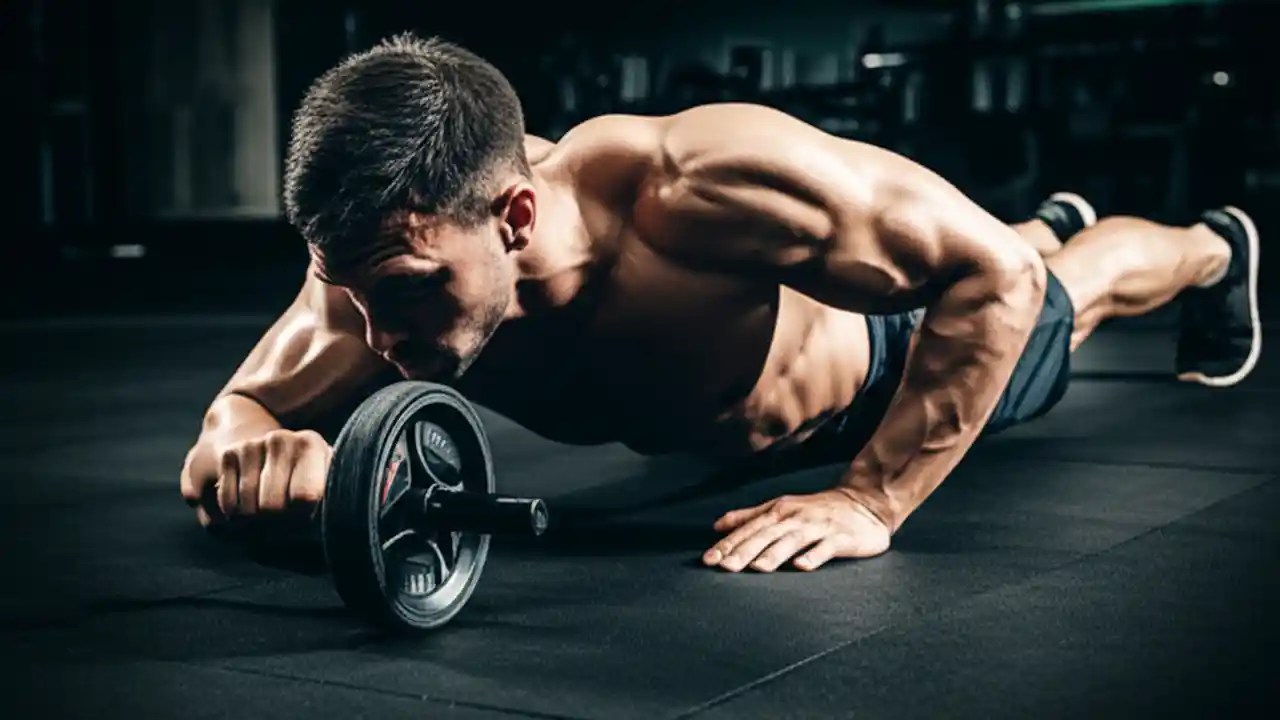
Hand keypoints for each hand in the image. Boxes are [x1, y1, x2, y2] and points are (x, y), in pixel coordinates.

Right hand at [180, 429, 331, 528]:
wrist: (279, 451)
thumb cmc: (311, 479)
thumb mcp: (328, 483)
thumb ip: (331, 497)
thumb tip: (325, 527)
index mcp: (311, 444)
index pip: (305, 497)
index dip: (303, 515)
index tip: (307, 512)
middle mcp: (280, 439)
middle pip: (271, 507)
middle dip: (278, 522)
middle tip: (286, 516)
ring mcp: (251, 445)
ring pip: (247, 509)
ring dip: (257, 521)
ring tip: (271, 514)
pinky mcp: (229, 455)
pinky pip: (228, 503)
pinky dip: (237, 516)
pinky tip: (251, 507)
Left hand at [702, 489, 890, 571]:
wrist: (864, 503)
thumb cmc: (816, 510)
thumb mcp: (781, 508)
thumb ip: (749, 517)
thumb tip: (717, 525)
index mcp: (779, 511)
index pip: (748, 529)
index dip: (728, 544)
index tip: (708, 559)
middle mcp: (796, 517)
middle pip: (766, 535)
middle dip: (744, 551)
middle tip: (724, 567)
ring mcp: (819, 527)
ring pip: (792, 541)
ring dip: (774, 554)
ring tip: (757, 568)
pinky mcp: (842, 538)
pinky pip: (826, 548)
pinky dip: (813, 556)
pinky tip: (801, 567)